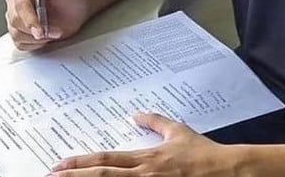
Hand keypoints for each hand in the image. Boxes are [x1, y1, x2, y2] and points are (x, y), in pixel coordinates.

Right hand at [5, 0, 88, 50]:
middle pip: (15, 22)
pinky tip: (47, 36)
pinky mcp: (20, 34)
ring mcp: (16, 20)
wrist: (78, 11)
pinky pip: (21, 44)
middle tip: (56, 31)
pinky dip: (36, 44)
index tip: (39, 30)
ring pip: (17, 35)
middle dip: (37, 30)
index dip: (29, 20)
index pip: (20, 7)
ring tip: (55, 31)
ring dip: (39, 38)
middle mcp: (15, 6)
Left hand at [49, 113, 240, 175]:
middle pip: (101, 175)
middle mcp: (143, 173)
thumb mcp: (179, 133)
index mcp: (146, 157)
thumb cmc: (203, 154)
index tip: (60, 165)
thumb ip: (157, 122)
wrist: (224, 170)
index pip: (106, 160)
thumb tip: (138, 114)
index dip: (81, 163)